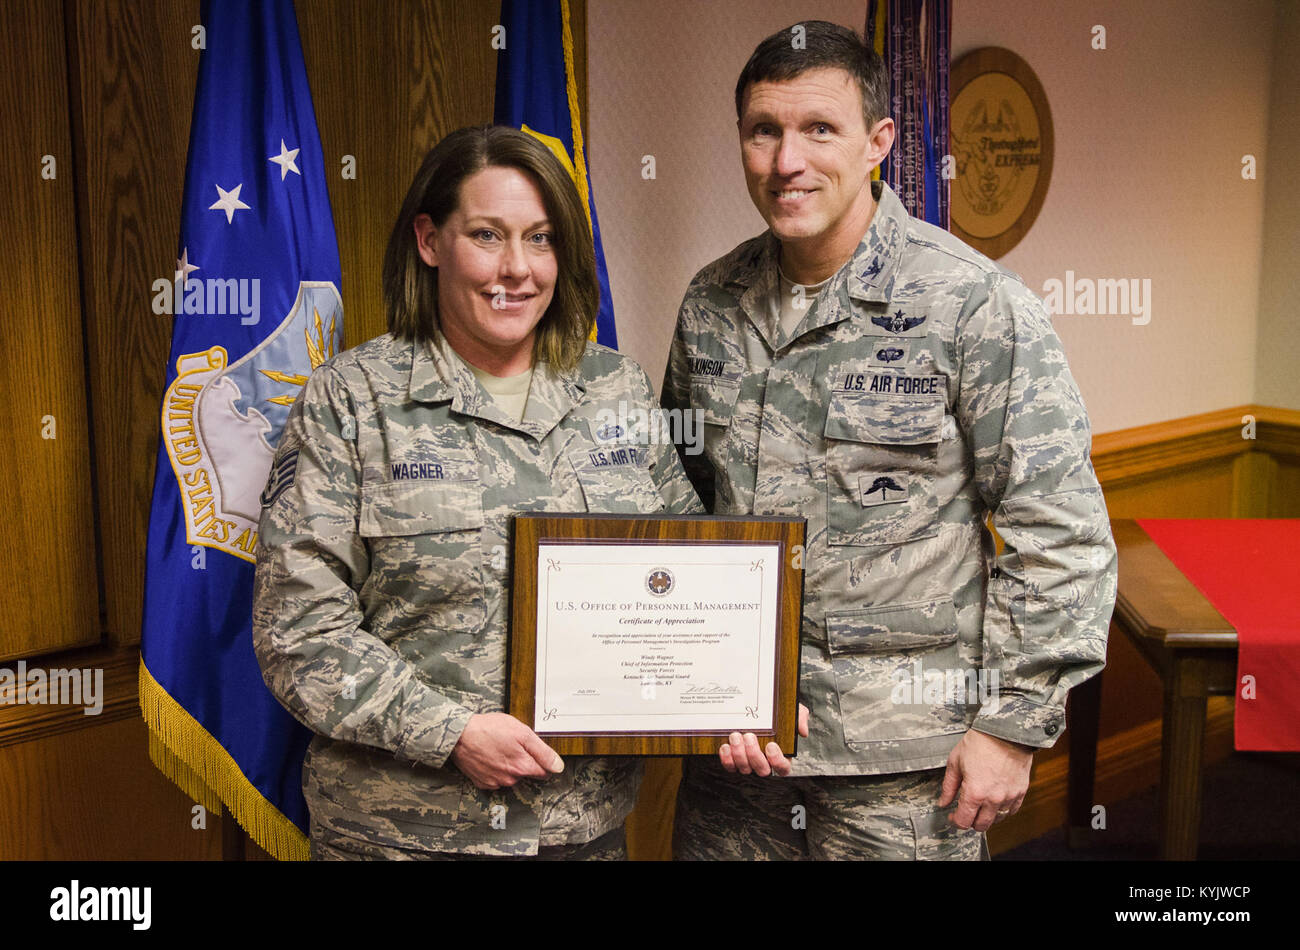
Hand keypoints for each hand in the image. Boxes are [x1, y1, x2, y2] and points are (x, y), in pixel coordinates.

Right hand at [449, 712, 564, 790]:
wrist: (459, 734)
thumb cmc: (490, 729)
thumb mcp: (522, 733)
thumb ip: (543, 752)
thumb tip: (558, 767)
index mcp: (523, 767)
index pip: (544, 773)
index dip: (542, 762)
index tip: (535, 752)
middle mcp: (510, 779)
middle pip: (526, 774)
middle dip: (524, 762)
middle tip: (513, 745)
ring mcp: (495, 782)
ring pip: (511, 777)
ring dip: (508, 766)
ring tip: (498, 748)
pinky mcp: (482, 783)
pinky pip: (495, 779)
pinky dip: (495, 770)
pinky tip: (489, 756)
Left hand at [718, 704, 809, 776]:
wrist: (755, 708)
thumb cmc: (777, 714)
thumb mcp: (793, 711)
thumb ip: (800, 718)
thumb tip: (802, 731)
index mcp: (781, 756)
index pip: (783, 768)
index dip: (777, 761)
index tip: (771, 746)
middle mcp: (765, 763)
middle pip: (762, 770)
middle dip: (754, 755)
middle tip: (749, 736)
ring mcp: (749, 764)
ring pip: (745, 769)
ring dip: (739, 754)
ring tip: (735, 736)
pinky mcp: (734, 761)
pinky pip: (730, 766)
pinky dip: (727, 759)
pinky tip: (725, 746)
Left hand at [938, 729, 1032, 831]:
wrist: (1005, 732)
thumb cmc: (979, 743)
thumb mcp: (955, 762)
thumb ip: (948, 787)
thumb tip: (943, 803)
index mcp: (974, 792)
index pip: (963, 821)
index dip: (954, 821)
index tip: (952, 815)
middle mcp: (993, 799)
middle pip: (981, 825)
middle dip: (970, 821)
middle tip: (966, 811)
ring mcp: (1009, 796)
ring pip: (997, 820)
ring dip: (987, 817)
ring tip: (980, 805)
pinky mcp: (1021, 791)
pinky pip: (1012, 811)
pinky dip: (1002, 810)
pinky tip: (995, 802)